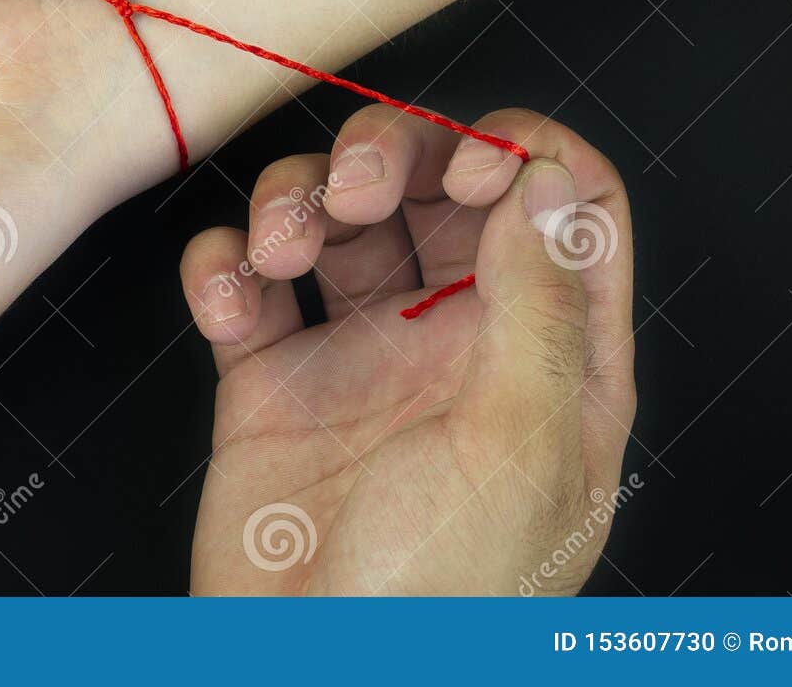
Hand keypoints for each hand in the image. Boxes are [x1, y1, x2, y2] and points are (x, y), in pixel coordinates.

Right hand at [181, 107, 635, 594]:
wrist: (301, 675)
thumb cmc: (435, 601)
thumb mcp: (515, 450)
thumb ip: (539, 308)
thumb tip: (550, 182)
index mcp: (548, 357)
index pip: (566, 208)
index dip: (519, 158)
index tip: (467, 169)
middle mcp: (459, 339)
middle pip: (440, 187)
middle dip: (392, 157)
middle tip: (353, 187)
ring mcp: (362, 354)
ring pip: (339, 217)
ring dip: (296, 200)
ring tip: (275, 251)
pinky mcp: (272, 378)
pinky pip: (248, 284)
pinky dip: (225, 269)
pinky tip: (230, 306)